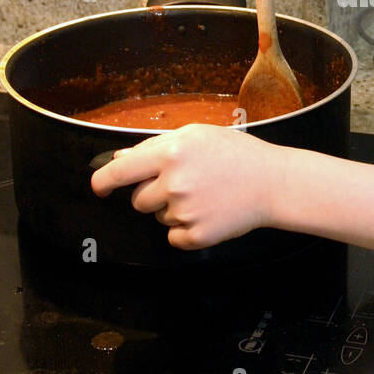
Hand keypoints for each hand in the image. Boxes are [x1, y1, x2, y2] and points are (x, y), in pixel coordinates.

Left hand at [89, 124, 278, 249]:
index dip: (103, 182)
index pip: (120, 172)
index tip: (99, 187)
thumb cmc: (237, 154)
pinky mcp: (196, 236)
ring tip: (204, 195)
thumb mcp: (197, 136)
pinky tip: (209, 213)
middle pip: (138, 200)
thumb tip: (119, 159)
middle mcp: (173, 183)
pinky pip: (174, 237)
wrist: (274, 183)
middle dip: (152, 194)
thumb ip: (155, 146)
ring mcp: (184, 212)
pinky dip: (186, 230)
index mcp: (170, 153)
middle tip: (185, 184)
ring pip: (158, 218)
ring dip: (172, 210)